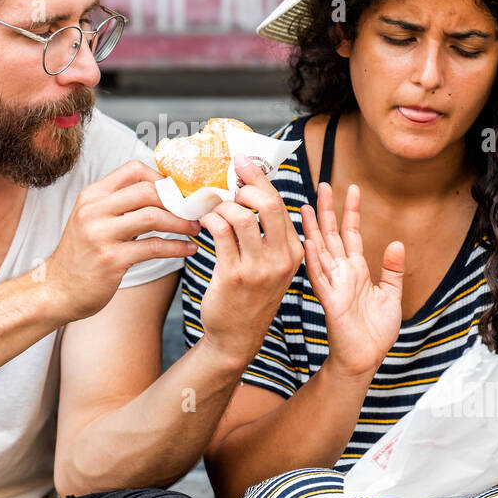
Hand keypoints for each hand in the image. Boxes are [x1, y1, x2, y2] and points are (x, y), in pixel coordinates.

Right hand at [45, 159, 199, 318]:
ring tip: (195, 229)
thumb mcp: (93, 220)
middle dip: (176, 201)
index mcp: (92, 195)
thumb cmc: (82, 255)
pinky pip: (153, 247)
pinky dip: (177, 247)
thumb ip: (120, 205)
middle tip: (192, 211)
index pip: (133, 170)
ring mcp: (101, 235)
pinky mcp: (111, 260)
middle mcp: (94, 211)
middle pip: (147, 191)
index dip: (161, 178)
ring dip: (180, 223)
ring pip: (152, 217)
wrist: (57, 289)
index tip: (178, 192)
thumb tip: (161, 194)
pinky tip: (188, 249)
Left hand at [197, 156, 304, 361]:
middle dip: (244, 184)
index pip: (279, 202)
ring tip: (212, 210)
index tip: (242, 160)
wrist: (236, 337)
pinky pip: (220, 232)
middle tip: (226, 182)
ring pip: (240, 215)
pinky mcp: (234, 275)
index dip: (259, 177)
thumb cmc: (250, 295)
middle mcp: (281, 257)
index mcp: (294, 250)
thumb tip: (250, 190)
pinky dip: (208, 221)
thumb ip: (268, 233)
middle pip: (268, 203)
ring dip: (220, 206)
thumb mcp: (271, 265)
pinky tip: (204, 224)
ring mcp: (258, 267)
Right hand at [301, 181, 404, 378]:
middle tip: (324, 184)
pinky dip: (314, 260)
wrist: (365, 359)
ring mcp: (334, 286)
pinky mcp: (330, 301)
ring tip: (307, 206)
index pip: (352, 234)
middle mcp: (342, 273)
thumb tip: (397, 243)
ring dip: (313, 230)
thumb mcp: (391, 295)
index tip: (352, 188)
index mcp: (356, 270)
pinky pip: (320, 278)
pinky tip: (309, 243)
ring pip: (321, 252)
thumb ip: (392, 270)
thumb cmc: (375, 332)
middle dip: (328, 210)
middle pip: (332, 235)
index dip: (352, 211)